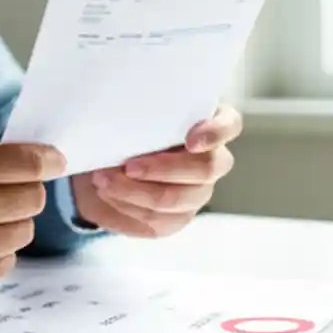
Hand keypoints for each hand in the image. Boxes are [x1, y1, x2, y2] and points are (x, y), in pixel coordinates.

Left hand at [72, 105, 242, 237]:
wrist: (104, 163)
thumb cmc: (124, 129)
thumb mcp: (129, 113)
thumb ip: (139, 112)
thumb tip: (120, 115)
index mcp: (207, 123)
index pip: (229, 125)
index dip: (215, 133)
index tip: (190, 141)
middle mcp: (211, 160)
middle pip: (206, 169)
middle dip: (163, 168)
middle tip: (128, 165)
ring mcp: (197, 192)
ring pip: (176, 199)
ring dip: (134, 191)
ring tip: (102, 179)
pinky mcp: (176, 218)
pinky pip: (156, 220)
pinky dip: (126, 206)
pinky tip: (108, 194)